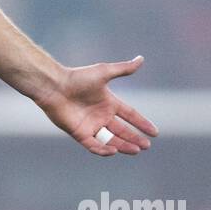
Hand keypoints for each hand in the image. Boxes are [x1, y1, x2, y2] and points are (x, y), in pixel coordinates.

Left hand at [38, 55, 158, 156]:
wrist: (55, 86)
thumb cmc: (78, 78)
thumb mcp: (104, 72)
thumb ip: (123, 69)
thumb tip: (141, 59)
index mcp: (108, 102)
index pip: (130, 115)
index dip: (142, 123)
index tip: (155, 132)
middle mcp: (101, 115)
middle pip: (122, 131)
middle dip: (135, 139)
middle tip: (146, 146)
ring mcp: (90, 126)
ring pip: (111, 140)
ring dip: (124, 146)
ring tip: (136, 150)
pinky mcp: (79, 133)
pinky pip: (94, 145)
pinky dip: (104, 150)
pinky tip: (115, 151)